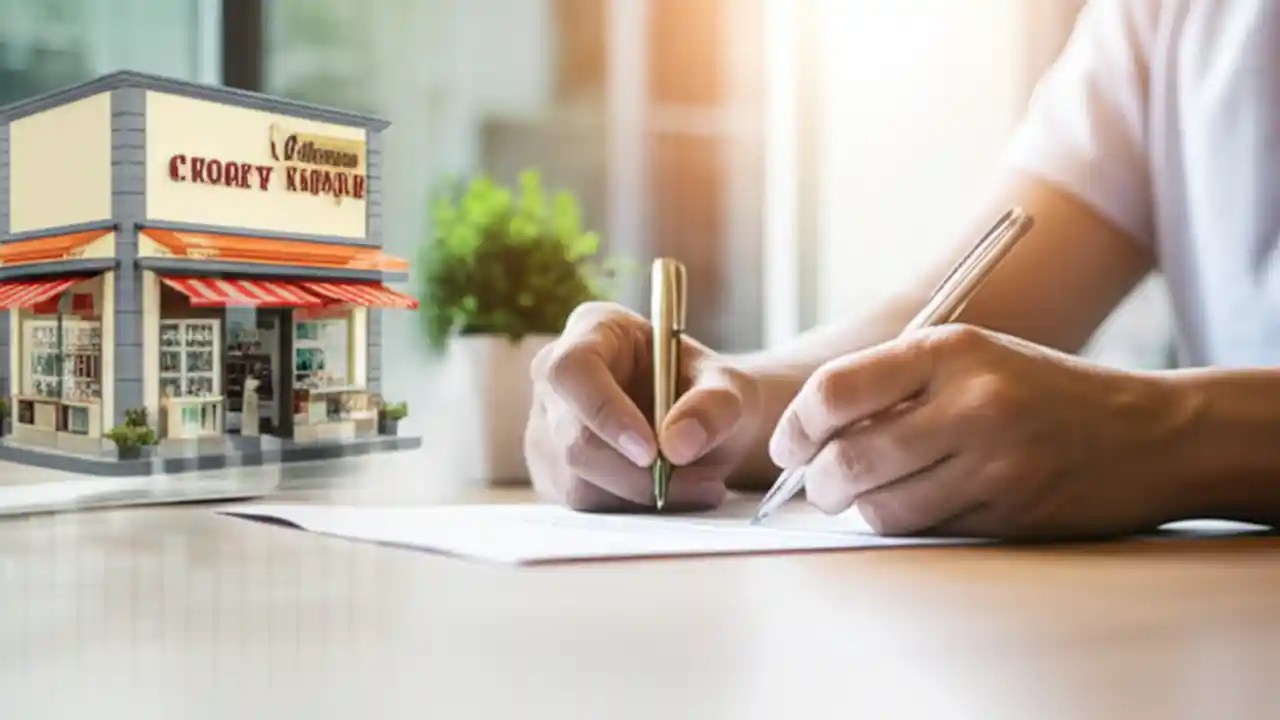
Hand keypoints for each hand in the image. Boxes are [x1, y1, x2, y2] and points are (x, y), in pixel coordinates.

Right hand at [525, 302, 761, 511]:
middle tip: (701, 481)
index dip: (604, 412)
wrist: (699, 423)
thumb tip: (679, 445)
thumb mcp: (728, 387)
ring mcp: (546, 426)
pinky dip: (633, 507)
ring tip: (698, 486)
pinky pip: (584, 503)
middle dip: (638, 473)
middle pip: (574, 437)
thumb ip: (714, 406)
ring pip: (579, 479)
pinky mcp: (553, 470)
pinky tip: (669, 493)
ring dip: (643, 494)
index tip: (651, 451)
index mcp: (593, 331)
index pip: (573, 370)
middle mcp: (556, 376)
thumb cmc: (706, 391)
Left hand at [769, 324, 1185, 537]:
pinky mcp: (1010, 512)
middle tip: (819, 487)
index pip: (836, 390)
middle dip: (818, 483)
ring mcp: (994, 461)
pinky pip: (927, 530)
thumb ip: (894, 383)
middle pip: (849, 459)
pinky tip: (922, 503)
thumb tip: (808, 434)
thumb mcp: (972, 356)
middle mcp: (972, 402)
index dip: (796, 426)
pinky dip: (907, 525)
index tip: (788, 446)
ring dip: (860, 510)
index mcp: (950, 349)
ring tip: (869, 496)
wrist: (1148, 433)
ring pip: (883, 507)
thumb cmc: (1039, 391)